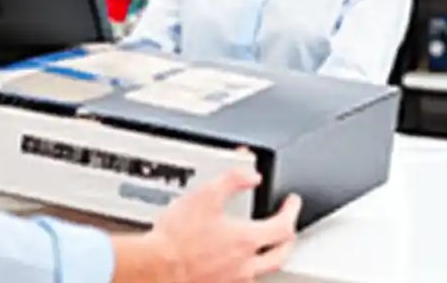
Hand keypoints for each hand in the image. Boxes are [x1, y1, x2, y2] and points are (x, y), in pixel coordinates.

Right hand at [112, 169, 302, 281]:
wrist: (154, 267)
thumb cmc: (176, 237)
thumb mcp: (205, 195)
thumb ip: (233, 179)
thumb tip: (252, 174)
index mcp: (246, 240)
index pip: (284, 227)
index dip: (292, 212)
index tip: (291, 203)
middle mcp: (244, 265)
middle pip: (281, 255)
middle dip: (288, 238)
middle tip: (286, 226)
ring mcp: (232, 280)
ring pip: (263, 271)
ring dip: (268, 256)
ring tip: (264, 246)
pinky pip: (242, 281)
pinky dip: (246, 270)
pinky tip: (236, 263)